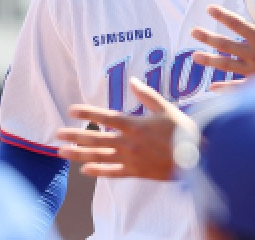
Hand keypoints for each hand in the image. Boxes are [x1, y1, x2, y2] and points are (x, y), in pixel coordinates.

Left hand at [56, 78, 196, 180]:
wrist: (197, 156)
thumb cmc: (183, 130)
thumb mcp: (166, 108)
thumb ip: (147, 95)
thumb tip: (132, 81)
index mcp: (136, 125)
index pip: (106, 117)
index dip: (88, 112)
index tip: (71, 110)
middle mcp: (129, 143)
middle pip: (96, 139)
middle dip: (75, 135)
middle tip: (56, 134)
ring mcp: (131, 159)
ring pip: (100, 156)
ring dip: (79, 154)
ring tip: (61, 152)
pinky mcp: (137, 172)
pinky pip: (114, 173)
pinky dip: (99, 172)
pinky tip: (84, 170)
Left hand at [191, 0, 254, 80]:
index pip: (237, 24)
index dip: (222, 15)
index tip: (209, 9)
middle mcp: (254, 54)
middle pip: (226, 44)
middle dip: (208, 37)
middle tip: (192, 32)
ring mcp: (254, 70)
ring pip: (227, 65)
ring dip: (210, 61)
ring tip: (195, 57)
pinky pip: (238, 86)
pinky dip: (224, 88)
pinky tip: (212, 88)